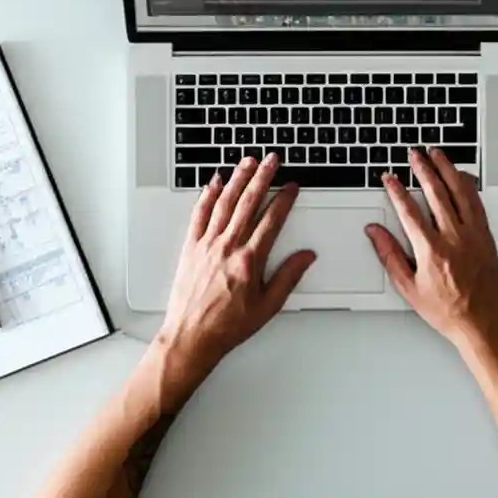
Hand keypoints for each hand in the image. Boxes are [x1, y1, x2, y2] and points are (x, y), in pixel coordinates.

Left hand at [156, 154, 315, 388]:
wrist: (192, 337)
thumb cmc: (227, 326)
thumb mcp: (268, 306)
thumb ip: (288, 276)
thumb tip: (306, 256)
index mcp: (249, 260)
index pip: (272, 220)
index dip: (285, 200)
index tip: (292, 186)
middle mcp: (227, 247)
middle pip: (248, 203)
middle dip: (263, 178)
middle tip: (272, 160)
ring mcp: (207, 245)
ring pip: (224, 203)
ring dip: (238, 179)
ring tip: (248, 162)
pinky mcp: (191, 248)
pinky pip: (200, 214)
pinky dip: (207, 196)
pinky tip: (215, 183)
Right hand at [365, 148, 497, 345]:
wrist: (482, 323)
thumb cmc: (447, 310)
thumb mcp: (409, 288)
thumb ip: (389, 255)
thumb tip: (374, 232)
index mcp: (432, 251)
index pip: (409, 211)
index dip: (396, 190)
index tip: (389, 178)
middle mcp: (454, 238)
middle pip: (436, 193)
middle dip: (423, 169)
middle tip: (414, 154)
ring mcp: (473, 235)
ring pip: (460, 192)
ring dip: (447, 169)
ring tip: (437, 154)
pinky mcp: (486, 236)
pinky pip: (477, 203)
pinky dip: (468, 185)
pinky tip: (462, 175)